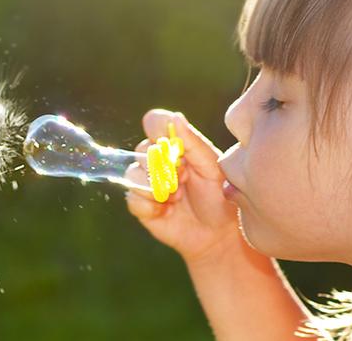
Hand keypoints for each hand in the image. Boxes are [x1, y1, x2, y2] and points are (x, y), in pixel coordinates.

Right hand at [124, 109, 242, 263]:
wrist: (218, 233)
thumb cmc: (219, 196)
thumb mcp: (212, 168)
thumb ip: (193, 143)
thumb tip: (175, 117)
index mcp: (174, 144)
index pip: (154, 122)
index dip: (158, 131)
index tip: (176, 149)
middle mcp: (156, 159)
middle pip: (142, 149)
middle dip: (164, 167)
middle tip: (184, 179)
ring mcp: (146, 182)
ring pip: (133, 174)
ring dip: (157, 187)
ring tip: (177, 197)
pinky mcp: (140, 205)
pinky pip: (133, 199)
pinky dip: (151, 205)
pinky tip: (167, 211)